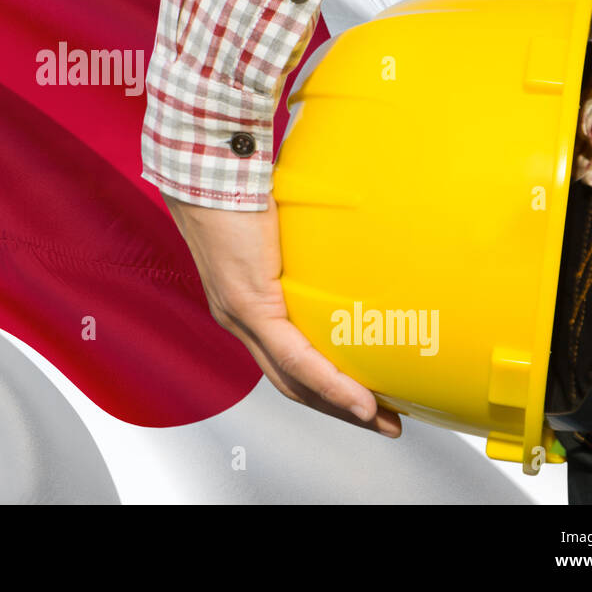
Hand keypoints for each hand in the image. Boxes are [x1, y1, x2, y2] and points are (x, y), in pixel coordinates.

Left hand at [163, 193, 401, 437]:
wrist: (209, 169)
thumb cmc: (239, 186)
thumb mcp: (280, 226)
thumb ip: (305, 242)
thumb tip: (348, 231)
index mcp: (244, 305)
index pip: (285, 362)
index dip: (323, 387)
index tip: (361, 399)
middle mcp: (239, 320)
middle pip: (291, 383)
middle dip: (339, 409)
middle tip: (382, 421)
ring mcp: (241, 316)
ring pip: (294, 381)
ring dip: (341, 408)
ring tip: (381, 421)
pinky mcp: (250, 304)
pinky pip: (294, 356)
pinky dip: (330, 383)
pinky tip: (361, 401)